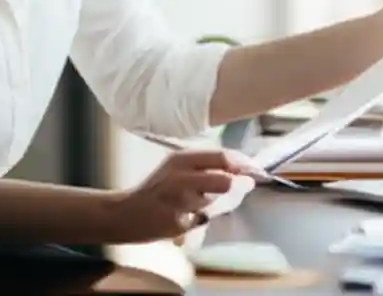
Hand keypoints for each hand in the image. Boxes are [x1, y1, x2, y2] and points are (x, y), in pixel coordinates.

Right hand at [106, 150, 249, 242]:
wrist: (127, 214)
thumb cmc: (158, 188)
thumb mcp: (179, 167)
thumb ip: (208, 165)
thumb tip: (243, 169)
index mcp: (181, 159)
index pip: (223, 157)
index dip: (244, 164)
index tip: (256, 171)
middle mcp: (181, 177)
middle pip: (226, 181)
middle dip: (240, 186)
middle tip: (245, 186)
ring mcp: (180, 202)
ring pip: (219, 203)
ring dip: (222, 204)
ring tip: (207, 202)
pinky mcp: (179, 224)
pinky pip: (206, 220)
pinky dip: (206, 219)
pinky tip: (193, 216)